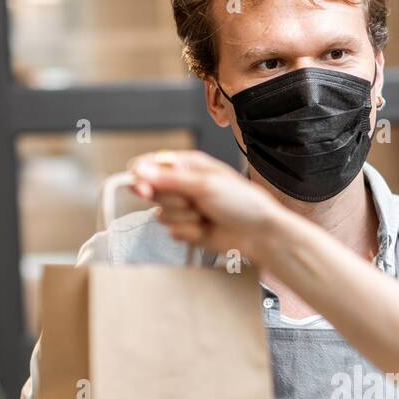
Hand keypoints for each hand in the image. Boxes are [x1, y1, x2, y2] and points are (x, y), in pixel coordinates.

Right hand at [129, 150, 284, 261]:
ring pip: (161, 214)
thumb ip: (170, 179)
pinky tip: (206, 228)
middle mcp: (183, 186)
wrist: (259, 234)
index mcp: (188, 166)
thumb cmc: (242, 202)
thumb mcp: (205, 184)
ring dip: (183, 217)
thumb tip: (139, 171)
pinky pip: (173, 232)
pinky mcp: (187, 229)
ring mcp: (184, 209)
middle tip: (190, 201)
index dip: (140, 174)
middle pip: (151, 191)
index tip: (141, 184)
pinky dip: (190, 232)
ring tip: (205, 214)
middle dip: (170, 199)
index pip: (150, 164)